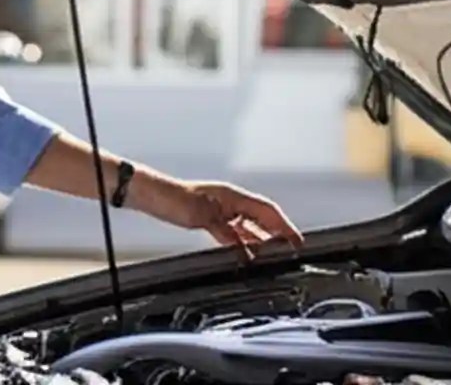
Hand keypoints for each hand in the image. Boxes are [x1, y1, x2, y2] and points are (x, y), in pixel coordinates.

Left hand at [147, 179, 303, 257]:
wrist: (153, 196)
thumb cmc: (174, 199)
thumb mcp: (203, 217)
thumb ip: (226, 232)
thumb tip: (244, 247)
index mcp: (233, 196)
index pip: (268, 211)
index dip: (285, 226)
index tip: (297, 241)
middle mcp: (230, 201)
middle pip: (262, 218)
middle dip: (278, 233)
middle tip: (291, 250)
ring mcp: (221, 209)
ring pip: (249, 226)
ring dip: (262, 239)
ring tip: (274, 255)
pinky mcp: (211, 218)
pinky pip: (234, 232)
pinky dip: (243, 243)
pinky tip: (246, 253)